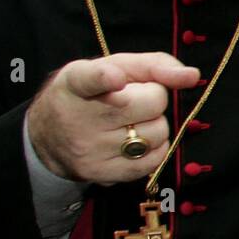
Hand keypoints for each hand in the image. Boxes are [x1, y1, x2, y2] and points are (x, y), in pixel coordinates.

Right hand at [27, 53, 201, 184]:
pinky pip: (153, 161)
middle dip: (154, 99)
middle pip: (152, 103)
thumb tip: (192, 76)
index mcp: (76, 82)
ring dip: (155, 125)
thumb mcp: (115, 67)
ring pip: (157, 133)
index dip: (105, 78)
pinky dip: (155, 149)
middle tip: (135, 101)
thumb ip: (154, 65)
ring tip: (132, 122)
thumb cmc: (92, 94)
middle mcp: (79, 116)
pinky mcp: (101, 173)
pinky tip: (137, 141)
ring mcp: (89, 148)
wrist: (47, 137)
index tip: (115, 78)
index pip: (89, 78)